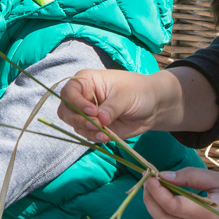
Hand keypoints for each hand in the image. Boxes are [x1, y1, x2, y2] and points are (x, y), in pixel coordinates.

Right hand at [61, 68, 192, 142]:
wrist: (152, 106)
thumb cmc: (138, 91)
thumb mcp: (125, 96)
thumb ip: (111, 108)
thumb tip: (100, 120)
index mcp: (86, 82)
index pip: (68, 92)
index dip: (76, 103)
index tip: (93, 111)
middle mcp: (83, 98)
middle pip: (65, 111)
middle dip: (78, 120)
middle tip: (96, 124)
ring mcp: (87, 114)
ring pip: (75, 125)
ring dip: (87, 131)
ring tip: (105, 132)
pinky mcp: (94, 127)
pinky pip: (86, 135)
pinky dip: (94, 137)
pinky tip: (107, 136)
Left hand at [143, 167, 218, 218]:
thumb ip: (192, 177)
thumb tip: (165, 176)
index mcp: (211, 215)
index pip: (173, 206)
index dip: (157, 191)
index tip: (151, 176)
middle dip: (150, 203)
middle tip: (147, 184)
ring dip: (158, 210)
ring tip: (155, 189)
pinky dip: (171, 214)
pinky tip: (172, 198)